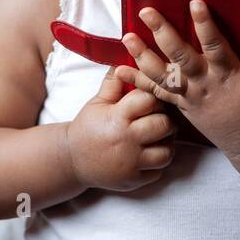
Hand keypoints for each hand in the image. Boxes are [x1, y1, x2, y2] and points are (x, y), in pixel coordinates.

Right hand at [63, 66, 177, 192]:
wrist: (72, 160)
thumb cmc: (87, 128)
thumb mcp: (97, 103)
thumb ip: (114, 83)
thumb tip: (126, 58)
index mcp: (117, 117)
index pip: (150, 100)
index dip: (154, 97)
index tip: (151, 99)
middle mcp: (127, 140)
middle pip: (164, 125)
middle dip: (165, 120)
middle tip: (158, 118)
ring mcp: (131, 163)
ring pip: (167, 152)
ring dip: (166, 143)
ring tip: (157, 137)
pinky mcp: (134, 180)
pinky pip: (160, 171)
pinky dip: (158, 162)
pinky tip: (149, 153)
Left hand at [115, 0, 239, 159]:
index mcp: (226, 74)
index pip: (215, 46)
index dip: (205, 25)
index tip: (195, 2)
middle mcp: (203, 83)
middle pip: (180, 56)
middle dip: (163, 33)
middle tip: (146, 12)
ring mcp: (189, 95)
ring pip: (162, 74)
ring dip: (142, 56)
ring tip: (126, 36)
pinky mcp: (180, 105)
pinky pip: (156, 93)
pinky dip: (138, 82)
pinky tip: (119, 70)